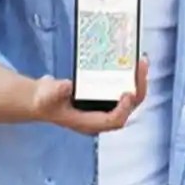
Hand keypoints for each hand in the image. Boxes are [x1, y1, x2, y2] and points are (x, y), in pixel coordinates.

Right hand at [29, 56, 148, 134]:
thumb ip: (55, 92)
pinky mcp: (106, 97)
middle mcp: (101, 118)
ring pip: (130, 97)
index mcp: (89, 123)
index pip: (114, 121)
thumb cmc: (45, 100)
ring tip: (141, 61)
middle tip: (141, 66)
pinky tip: (132, 61)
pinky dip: (130, 76)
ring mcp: (105, 107)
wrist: (43, 97)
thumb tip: (67, 86)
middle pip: (128, 107)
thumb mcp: (47, 96)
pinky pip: (124, 88)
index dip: (123, 109)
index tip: (127, 93)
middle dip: (138, 87)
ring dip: (138, 80)